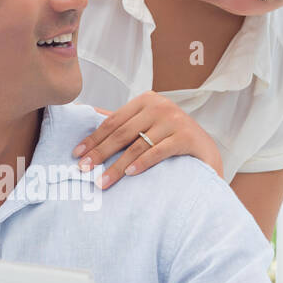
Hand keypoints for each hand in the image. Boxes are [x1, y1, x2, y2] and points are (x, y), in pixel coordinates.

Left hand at [73, 91, 223, 187]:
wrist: (206, 151)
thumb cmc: (170, 139)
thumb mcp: (146, 125)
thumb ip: (122, 122)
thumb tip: (86, 114)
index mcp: (146, 100)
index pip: (113, 121)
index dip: (93, 139)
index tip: (76, 154)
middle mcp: (160, 106)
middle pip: (122, 133)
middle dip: (100, 153)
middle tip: (83, 169)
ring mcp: (175, 120)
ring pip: (137, 145)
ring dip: (117, 166)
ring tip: (102, 181)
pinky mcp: (186, 136)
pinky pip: (158, 151)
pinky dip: (142, 163)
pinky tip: (130, 174)